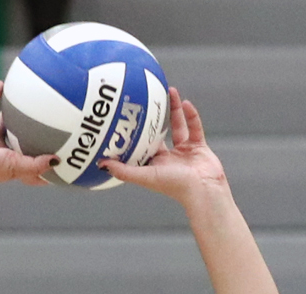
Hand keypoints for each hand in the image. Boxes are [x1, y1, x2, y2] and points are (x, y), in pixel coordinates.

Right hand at [0, 81, 55, 192]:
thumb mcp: (16, 167)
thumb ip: (36, 164)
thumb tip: (58, 160)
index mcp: (17, 163)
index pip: (37, 160)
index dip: (50, 155)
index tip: (65, 149)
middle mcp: (7, 151)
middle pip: (25, 137)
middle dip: (37, 129)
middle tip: (53, 113)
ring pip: (8, 121)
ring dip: (16, 109)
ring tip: (29, 94)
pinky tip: (2, 84)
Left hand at [97, 88, 226, 205]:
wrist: (203, 189)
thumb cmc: (175, 186)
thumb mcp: (146, 176)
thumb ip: (124, 171)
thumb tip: (101, 164)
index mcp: (155, 164)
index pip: (141, 145)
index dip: (135, 133)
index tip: (127, 117)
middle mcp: (168, 157)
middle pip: (159, 133)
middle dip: (154, 117)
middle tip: (148, 99)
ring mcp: (184, 151)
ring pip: (178, 126)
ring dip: (174, 109)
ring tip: (169, 91)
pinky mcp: (199, 146)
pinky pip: (194, 127)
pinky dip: (191, 115)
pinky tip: (185, 102)